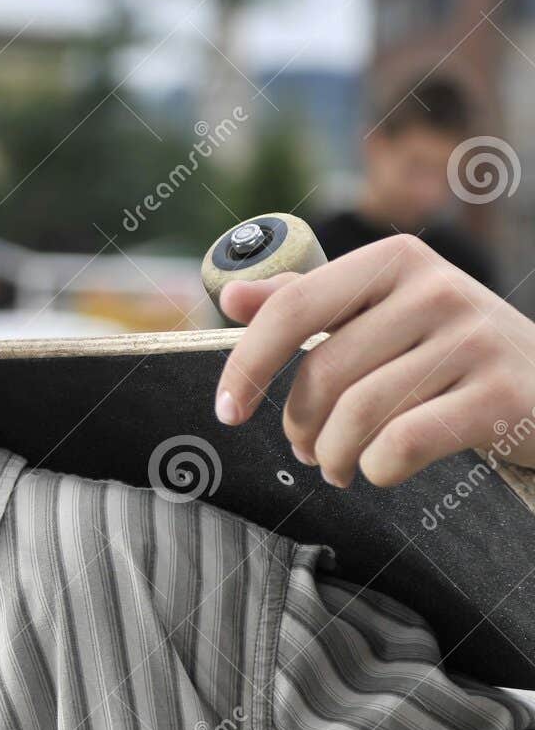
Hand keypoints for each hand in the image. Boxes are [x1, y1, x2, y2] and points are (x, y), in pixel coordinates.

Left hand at [213, 234, 534, 486]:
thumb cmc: (452, 354)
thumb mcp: (385, 314)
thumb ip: (308, 305)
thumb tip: (230, 297)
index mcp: (396, 259)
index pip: (293, 308)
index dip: (247, 364)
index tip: (226, 411)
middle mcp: (437, 288)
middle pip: (323, 372)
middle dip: (299, 427)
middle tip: (305, 450)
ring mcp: (475, 340)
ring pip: (359, 414)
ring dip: (334, 455)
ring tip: (337, 466)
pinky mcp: (502, 396)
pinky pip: (402, 443)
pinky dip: (377, 468)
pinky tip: (379, 470)